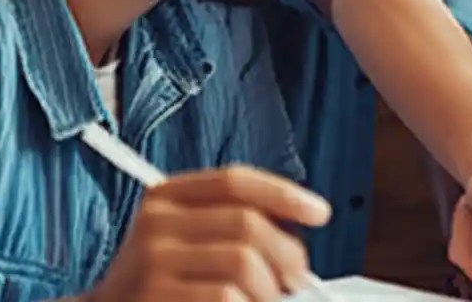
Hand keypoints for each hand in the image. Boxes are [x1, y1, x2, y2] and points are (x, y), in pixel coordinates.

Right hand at [85, 166, 331, 301]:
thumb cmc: (163, 282)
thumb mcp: (186, 239)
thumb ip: (233, 226)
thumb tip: (299, 236)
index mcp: (166, 196)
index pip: (236, 180)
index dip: (285, 194)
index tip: (320, 213)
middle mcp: (154, 224)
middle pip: (248, 224)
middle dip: (287, 255)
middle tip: (298, 279)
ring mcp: (151, 264)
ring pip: (243, 264)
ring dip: (270, 291)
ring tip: (267, 301)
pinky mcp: (154, 299)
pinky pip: (226, 298)